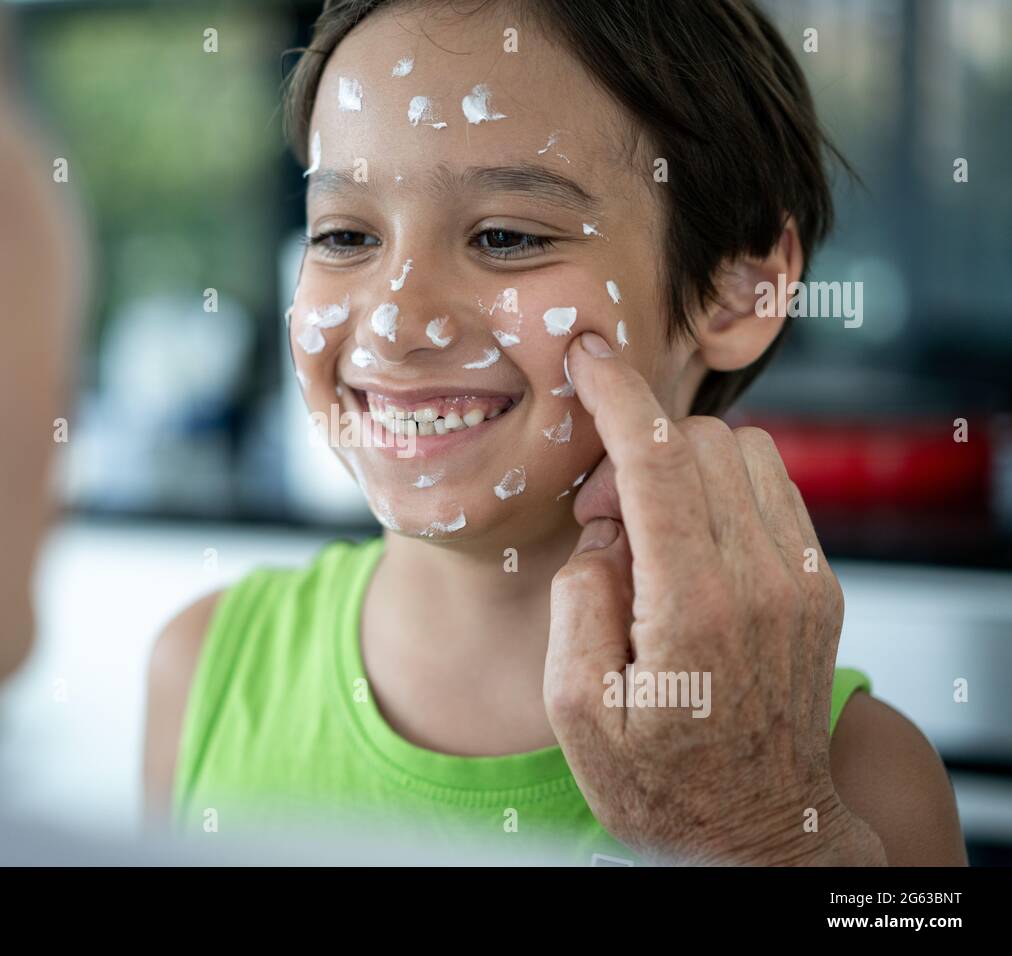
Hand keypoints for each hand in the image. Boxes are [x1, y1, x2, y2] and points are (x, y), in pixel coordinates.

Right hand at [543, 331, 885, 864]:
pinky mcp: (818, 586)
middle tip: (600, 517)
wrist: (757, 830)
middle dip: (637, 449)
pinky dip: (720, 488)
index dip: (618, 394)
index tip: (587, 353)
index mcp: (694, 608)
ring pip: (745, 453)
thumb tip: (606, 531)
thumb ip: (579, 597)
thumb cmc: (656, 780)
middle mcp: (763, 582)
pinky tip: (687, 545)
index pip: (660, 461)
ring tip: (645, 534)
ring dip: (683, 466)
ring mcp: (802, 582)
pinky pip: (772, 489)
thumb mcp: (575, 709)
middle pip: (702, 445)